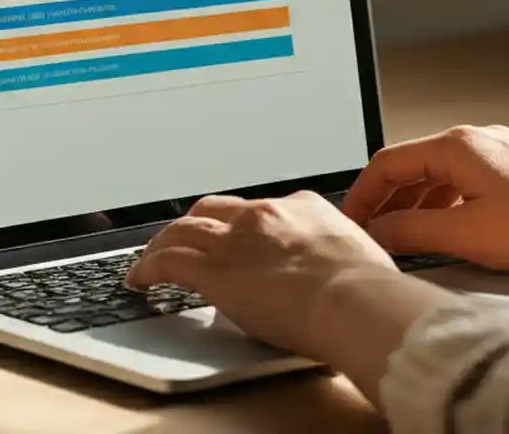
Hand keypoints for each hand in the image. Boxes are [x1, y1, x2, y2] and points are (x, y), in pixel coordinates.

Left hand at [125, 191, 396, 358]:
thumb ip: (335, 255)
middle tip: (184, 237)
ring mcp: (235, 239)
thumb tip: (338, 268)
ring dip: (163, 243)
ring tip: (152, 257)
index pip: (260, 208)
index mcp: (302, 207)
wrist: (355, 301)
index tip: (237, 235)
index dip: (241, 223)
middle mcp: (263, 215)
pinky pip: (167, 261)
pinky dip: (148, 268)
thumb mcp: (358, 256)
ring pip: (182, 230)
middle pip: (213, 208)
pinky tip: (139, 279)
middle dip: (195, 222)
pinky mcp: (214, 270)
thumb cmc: (369, 291)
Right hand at [342, 126, 508, 270]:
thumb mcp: (466, 234)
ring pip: (438, 176)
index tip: (350, 221)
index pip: (387, 163)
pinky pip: (464, 183)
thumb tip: (379, 231)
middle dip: (386, 201)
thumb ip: (412, 231)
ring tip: (402, 238)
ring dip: (415, 205)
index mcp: (456, 146)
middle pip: (412, 167)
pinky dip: (443, 205)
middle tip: (370, 233)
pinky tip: (445, 231)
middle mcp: (475, 140)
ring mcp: (498, 154)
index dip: (362, 194)